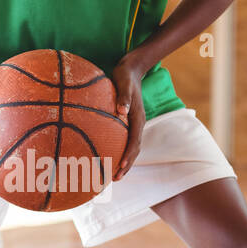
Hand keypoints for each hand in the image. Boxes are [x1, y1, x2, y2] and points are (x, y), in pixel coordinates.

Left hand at [111, 53, 145, 180]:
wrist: (131, 69)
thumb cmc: (125, 75)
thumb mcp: (123, 83)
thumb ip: (124, 97)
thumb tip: (121, 111)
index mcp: (137, 118)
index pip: (134, 142)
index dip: (128, 156)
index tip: (121, 167)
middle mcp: (137, 123)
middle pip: (134, 149)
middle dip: (126, 165)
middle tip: (116, 178)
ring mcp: (133, 124)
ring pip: (131, 147)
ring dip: (124, 161)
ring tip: (114, 174)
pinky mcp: (128, 122)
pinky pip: (125, 140)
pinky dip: (120, 151)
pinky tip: (108, 155)